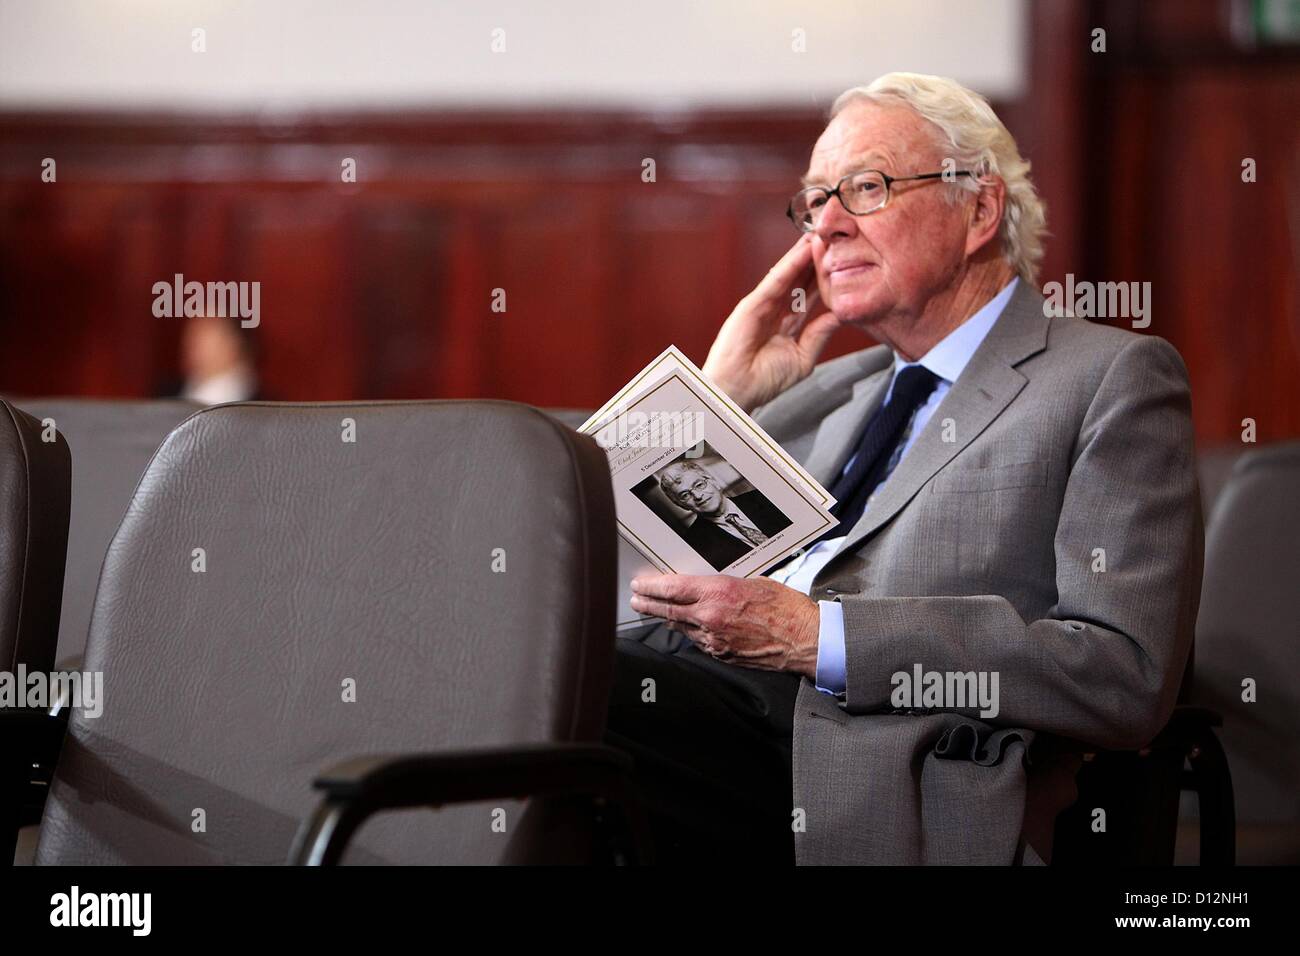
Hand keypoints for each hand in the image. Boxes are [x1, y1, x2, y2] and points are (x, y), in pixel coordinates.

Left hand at [629, 573, 819, 677]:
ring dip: (667, 618)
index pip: (671, 588)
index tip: (639, 583)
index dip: (650, 586)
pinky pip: (697, 641)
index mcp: (718, 593)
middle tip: (635, 599)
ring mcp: (714, 639)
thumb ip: (723, 586)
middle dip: (647, 604)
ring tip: (657, 611)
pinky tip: (688, 626)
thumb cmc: (785, 608)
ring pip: (680, 626)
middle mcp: (710, 617)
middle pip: (667, 610)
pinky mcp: (721, 654)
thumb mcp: (752, 583)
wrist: (804, 639)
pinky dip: (690, 631)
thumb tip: (705, 587)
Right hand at [702, 234, 840, 412]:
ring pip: (789, 273)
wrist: (738, 392)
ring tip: (823, 231)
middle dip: (817, 258)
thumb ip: (819, 335)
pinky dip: (790, 264)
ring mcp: (763, 305)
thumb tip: (840, 314)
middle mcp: (776, 310)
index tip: (844, 258)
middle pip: (801, 278)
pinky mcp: (752, 304)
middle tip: (836, 234)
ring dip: (806, 253)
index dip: (825, 276)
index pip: (810, 293)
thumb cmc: (764, 381)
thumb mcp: (803, 358)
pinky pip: (775, 281)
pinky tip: (805, 249)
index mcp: (788, 323)